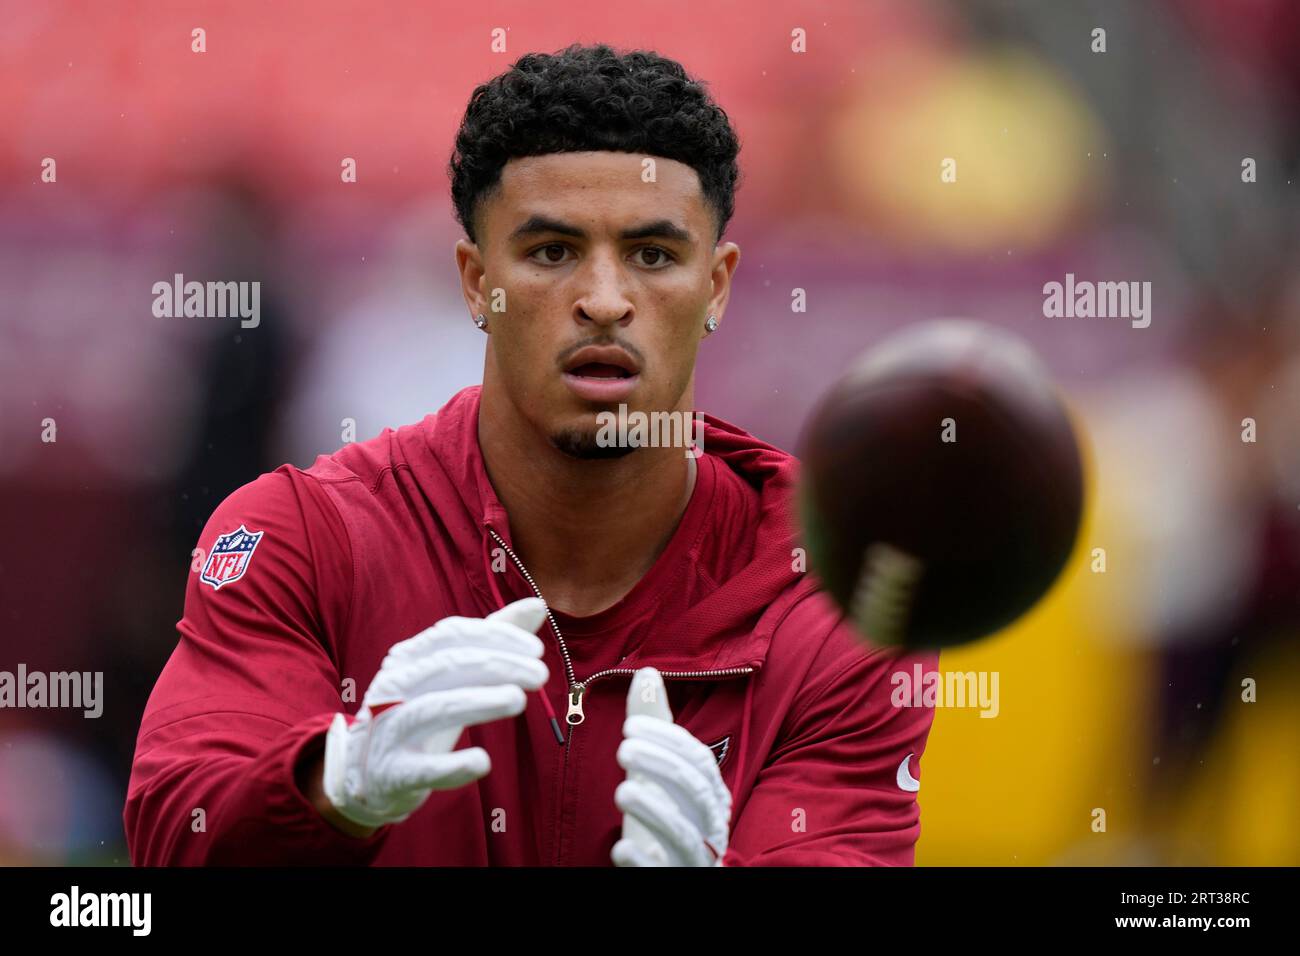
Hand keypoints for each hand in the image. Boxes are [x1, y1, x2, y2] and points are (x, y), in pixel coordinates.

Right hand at [321, 597, 549, 829]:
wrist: (368, 773)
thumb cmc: (422, 711)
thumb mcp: (453, 675)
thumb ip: (493, 639)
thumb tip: (537, 604)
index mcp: (408, 658)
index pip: (452, 634)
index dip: (496, 637)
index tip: (536, 650)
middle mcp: (393, 687)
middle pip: (448, 666)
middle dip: (498, 665)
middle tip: (540, 674)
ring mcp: (388, 730)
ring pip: (434, 709)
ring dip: (479, 701)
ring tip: (518, 700)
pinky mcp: (392, 773)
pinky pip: (422, 768)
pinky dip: (452, 766)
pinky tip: (482, 762)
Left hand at [611, 667, 731, 866]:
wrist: (673, 870)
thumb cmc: (667, 815)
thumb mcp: (658, 771)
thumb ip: (655, 726)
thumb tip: (648, 673)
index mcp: (709, 793)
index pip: (697, 759)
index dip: (667, 739)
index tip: (629, 725)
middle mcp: (709, 823)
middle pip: (695, 790)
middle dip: (661, 766)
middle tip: (623, 749)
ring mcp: (696, 855)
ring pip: (685, 833)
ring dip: (654, 810)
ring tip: (622, 792)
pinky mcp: (677, 877)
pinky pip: (664, 871)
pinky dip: (643, 861)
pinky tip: (620, 849)